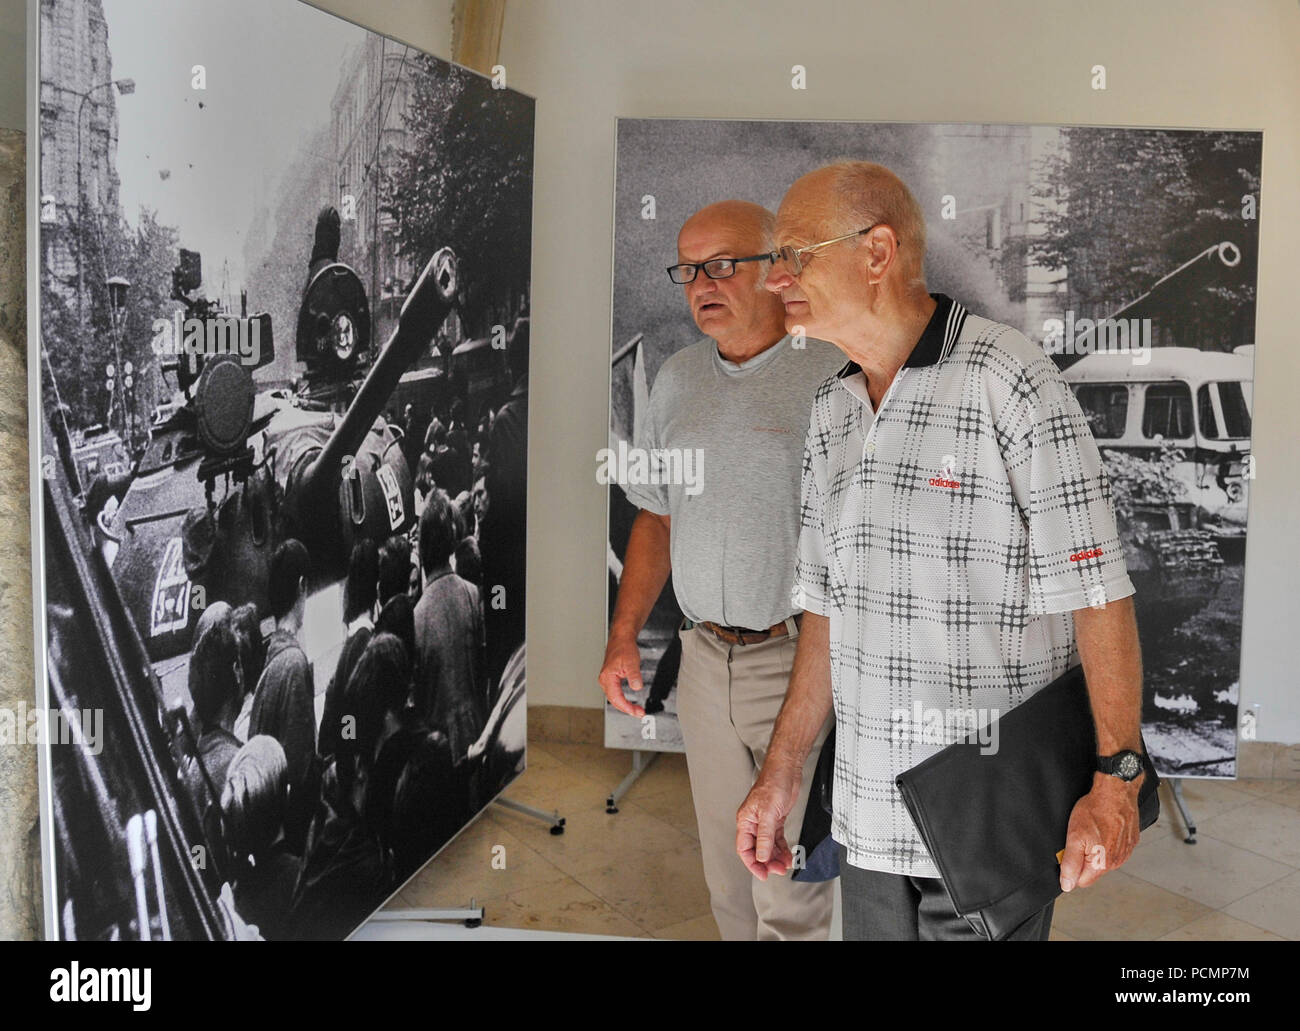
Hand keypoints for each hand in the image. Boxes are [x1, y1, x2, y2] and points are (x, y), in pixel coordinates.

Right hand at [597, 631, 645, 717]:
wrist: (622, 638)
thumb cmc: (624, 647)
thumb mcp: (632, 662)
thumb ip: (634, 676)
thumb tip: (637, 687)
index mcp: (607, 677)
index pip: (616, 698)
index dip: (627, 707)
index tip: (637, 712)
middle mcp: (605, 680)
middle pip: (614, 701)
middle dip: (627, 709)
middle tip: (639, 713)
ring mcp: (607, 679)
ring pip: (614, 698)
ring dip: (624, 705)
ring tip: (636, 710)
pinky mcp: (610, 678)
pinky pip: (615, 693)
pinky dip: (622, 699)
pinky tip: (629, 701)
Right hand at [736, 768, 799, 880]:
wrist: (786, 770)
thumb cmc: (773, 784)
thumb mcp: (769, 814)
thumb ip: (764, 837)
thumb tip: (760, 856)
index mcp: (746, 821)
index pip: (744, 849)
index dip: (752, 863)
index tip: (763, 874)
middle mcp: (753, 823)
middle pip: (757, 850)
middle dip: (767, 862)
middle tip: (778, 870)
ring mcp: (765, 822)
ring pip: (768, 846)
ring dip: (776, 857)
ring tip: (785, 865)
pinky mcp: (776, 820)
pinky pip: (777, 840)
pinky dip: (782, 849)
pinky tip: (788, 855)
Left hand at [1059, 772, 1142, 891]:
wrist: (1116, 792)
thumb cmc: (1095, 810)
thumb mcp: (1074, 836)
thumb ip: (1070, 863)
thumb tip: (1066, 884)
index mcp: (1102, 864)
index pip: (1081, 881)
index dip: (1070, 869)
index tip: (1069, 852)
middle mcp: (1117, 862)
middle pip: (1092, 870)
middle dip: (1082, 857)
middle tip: (1081, 837)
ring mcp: (1125, 852)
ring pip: (1102, 859)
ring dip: (1095, 849)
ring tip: (1093, 830)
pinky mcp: (1130, 843)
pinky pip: (1114, 849)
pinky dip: (1106, 841)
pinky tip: (1103, 828)